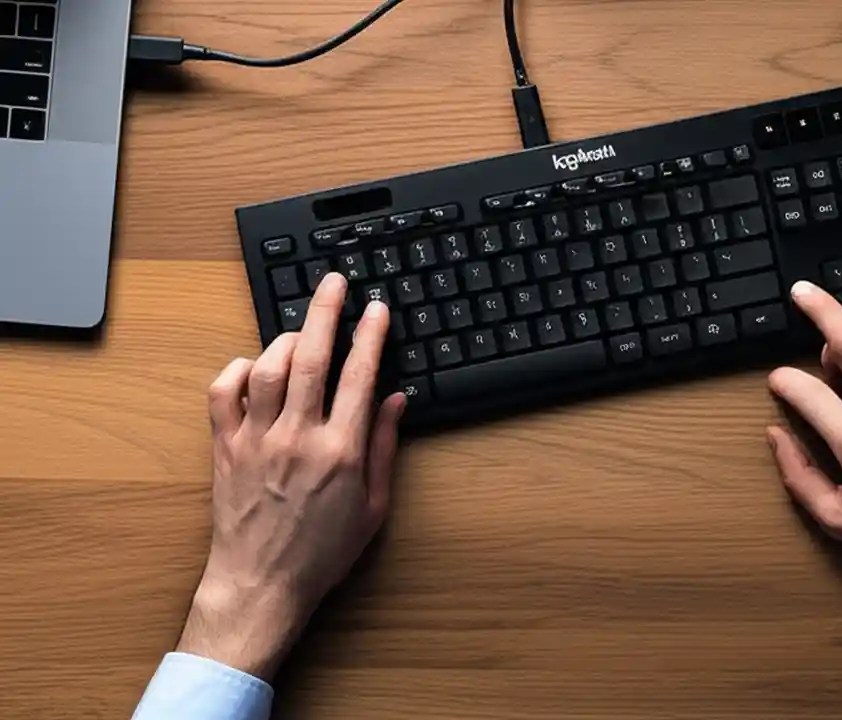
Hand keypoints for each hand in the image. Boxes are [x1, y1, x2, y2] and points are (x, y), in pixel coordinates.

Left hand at [178, 273, 405, 680]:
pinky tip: (254, 367)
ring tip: (302, 331)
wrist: (261, 584)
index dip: (370, 334)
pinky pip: (223, 392)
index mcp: (340, 451)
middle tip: (334, 283)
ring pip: (267, 366)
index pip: (360, 375)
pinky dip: (237, 369)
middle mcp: (297, 437)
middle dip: (325, 310)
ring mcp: (256, 440)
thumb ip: (384, 447)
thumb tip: (393, 400)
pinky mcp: (224, 448)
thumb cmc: (322, 553)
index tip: (377, 308)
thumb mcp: (374, 506)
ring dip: (285, 338)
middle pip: (311, 356)